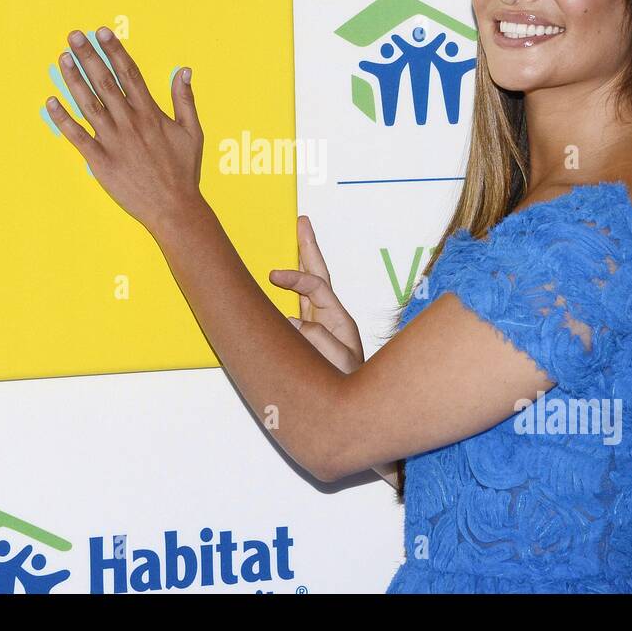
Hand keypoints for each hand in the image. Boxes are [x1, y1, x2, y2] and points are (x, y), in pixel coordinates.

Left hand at [44, 27, 203, 234]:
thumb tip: (184, 71)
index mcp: (151, 114)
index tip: (102, 32)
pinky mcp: (101, 163)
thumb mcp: (192, 132)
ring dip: (74, 80)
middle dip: (89, 56)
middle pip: (106, 83)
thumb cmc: (184, 172)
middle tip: (74, 35)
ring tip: (63, 58)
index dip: (114, 51)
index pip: (129, 74)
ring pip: (89, 104)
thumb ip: (185, 100)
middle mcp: (130, 123)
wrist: (175, 209)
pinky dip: (63, 119)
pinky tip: (50, 101)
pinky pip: (78, 137)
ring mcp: (114, 142)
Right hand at [269, 215, 365, 374]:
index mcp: (337, 319)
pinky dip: (291, 290)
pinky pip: (298, 307)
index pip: (316, 286)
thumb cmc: (351, 386)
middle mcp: (330, 318)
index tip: (274, 276)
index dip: (295, 278)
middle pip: (317, 275)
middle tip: (302, 222)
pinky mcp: (309, 338)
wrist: (357, 408)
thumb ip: (321, 341)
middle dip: (308, 248)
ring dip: (301, 264)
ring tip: (296, 239)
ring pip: (308, 288)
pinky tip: (282, 284)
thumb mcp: (340, 363)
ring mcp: (320, 326)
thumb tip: (293, 322)